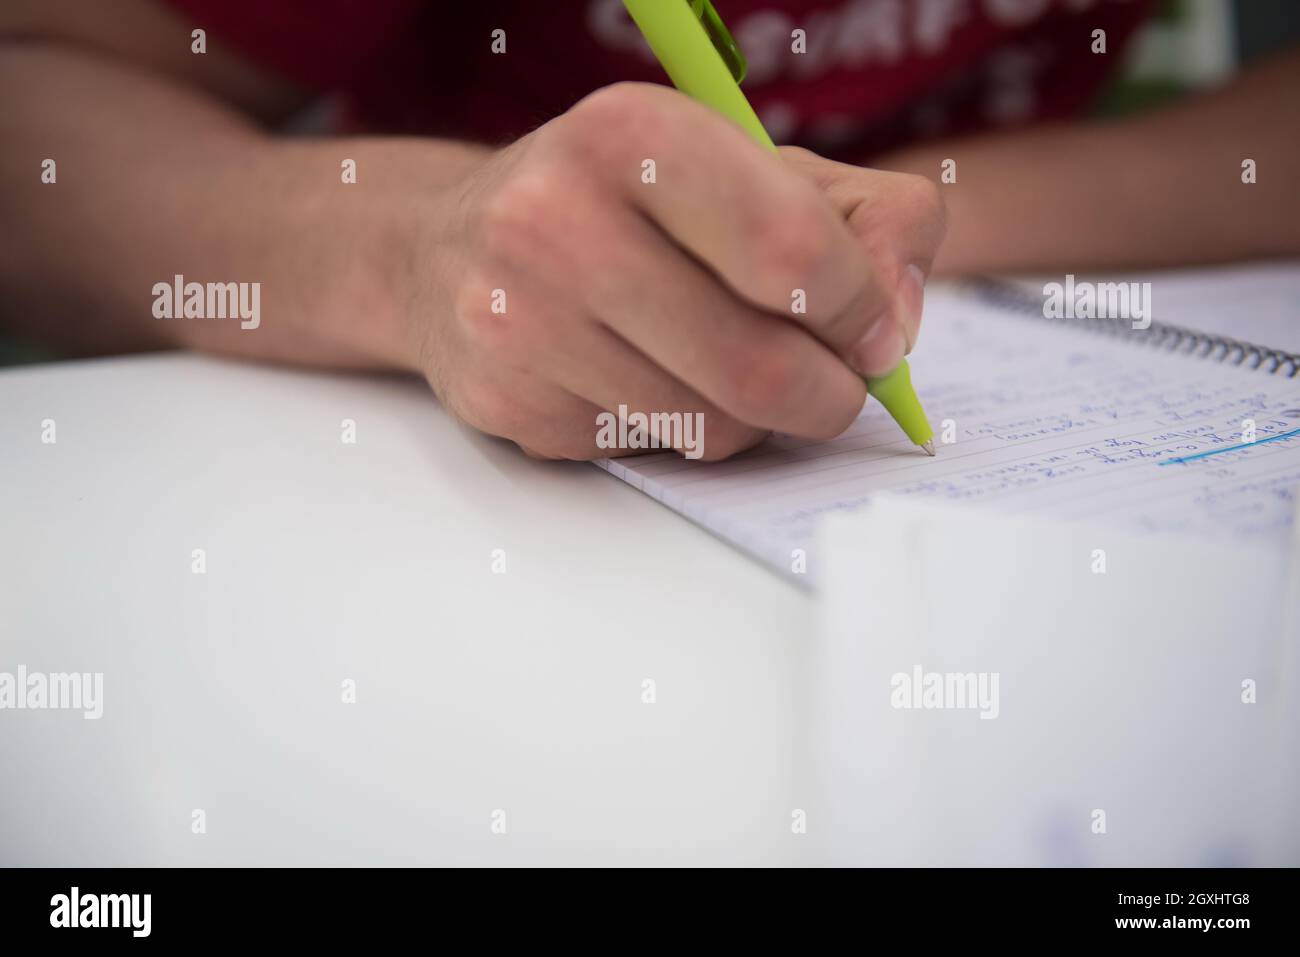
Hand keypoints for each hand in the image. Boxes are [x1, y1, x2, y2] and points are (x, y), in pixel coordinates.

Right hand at [417, 82, 945, 460]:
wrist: (448, 251)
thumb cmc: (626, 204)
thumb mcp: (749, 167)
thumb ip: (864, 216)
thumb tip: (897, 321)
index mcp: (629, 131)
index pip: (789, 245)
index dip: (860, 305)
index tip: (872, 327)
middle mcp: (554, 219)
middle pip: (756, 364)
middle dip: (828, 393)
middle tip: (835, 384)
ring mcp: (521, 321)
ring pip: (711, 428)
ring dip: (757, 418)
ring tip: (733, 368)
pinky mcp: (508, 402)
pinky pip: (652, 453)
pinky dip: (684, 431)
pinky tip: (654, 381)